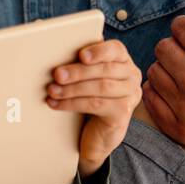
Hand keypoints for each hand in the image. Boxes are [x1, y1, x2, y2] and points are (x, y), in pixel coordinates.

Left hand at [47, 38, 142, 176]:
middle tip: (57, 75)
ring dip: (72, 89)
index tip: (81, 55)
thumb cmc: (89, 98)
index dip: (99, 51)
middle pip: (105, 70)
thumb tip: (57, 55)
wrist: (97, 133)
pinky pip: (96, 104)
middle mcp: (132, 76)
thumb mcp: (87, 78)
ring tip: (52, 91)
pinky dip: (73, 103)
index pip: (116, 49)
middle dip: (78, 72)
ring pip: (100, 87)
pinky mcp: (123, 113)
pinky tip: (56, 104)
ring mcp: (130, 95)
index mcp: (124, 61)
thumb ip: (82, 64)